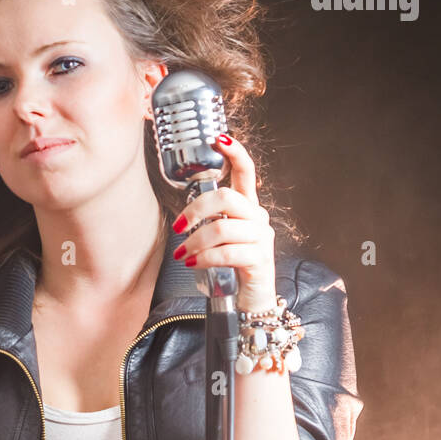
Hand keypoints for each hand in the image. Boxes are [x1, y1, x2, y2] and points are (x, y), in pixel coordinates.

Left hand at [171, 133, 276, 312]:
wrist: (251, 301)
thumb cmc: (232, 267)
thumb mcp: (221, 238)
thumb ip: (210, 221)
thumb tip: (182, 215)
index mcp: (248, 208)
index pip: (246, 172)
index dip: (234, 152)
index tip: (218, 137)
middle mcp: (258, 218)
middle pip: (226, 198)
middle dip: (196, 211)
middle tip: (179, 228)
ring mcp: (261, 239)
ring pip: (223, 229)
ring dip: (195, 242)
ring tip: (183, 254)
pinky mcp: (259, 260)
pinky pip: (227, 253)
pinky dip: (204, 258)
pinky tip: (193, 263)